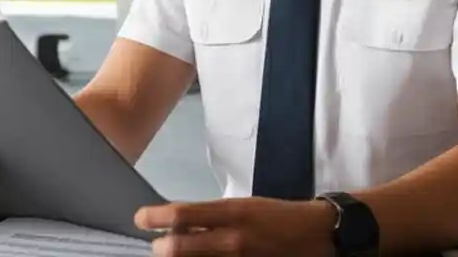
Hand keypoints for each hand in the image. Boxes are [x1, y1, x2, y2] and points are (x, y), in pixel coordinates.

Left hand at [134, 197, 336, 255]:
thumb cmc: (277, 216)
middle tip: (157, 245)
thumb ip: (211, 217)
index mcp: (232, 213)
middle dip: (160, 248)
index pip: (181, 215)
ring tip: (177, 254)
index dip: (154, 217)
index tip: (141, 218)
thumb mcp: (243, 206)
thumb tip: (178, 224)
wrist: (317, 235)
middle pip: (177, 249)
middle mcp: (231, 240)